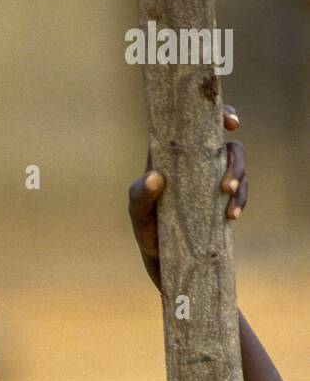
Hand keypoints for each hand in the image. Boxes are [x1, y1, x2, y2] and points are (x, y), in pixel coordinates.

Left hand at [128, 105, 247, 288]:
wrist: (164, 265)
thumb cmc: (148, 233)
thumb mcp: (139, 216)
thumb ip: (140, 197)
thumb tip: (156, 177)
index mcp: (175, 157)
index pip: (198, 127)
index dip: (219, 116)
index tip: (232, 124)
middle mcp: (196, 164)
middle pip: (227, 146)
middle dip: (236, 160)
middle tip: (228, 185)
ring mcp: (211, 182)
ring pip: (237, 168)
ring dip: (241, 182)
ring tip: (230, 208)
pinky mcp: (222, 201)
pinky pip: (240, 192)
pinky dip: (240, 201)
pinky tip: (232, 216)